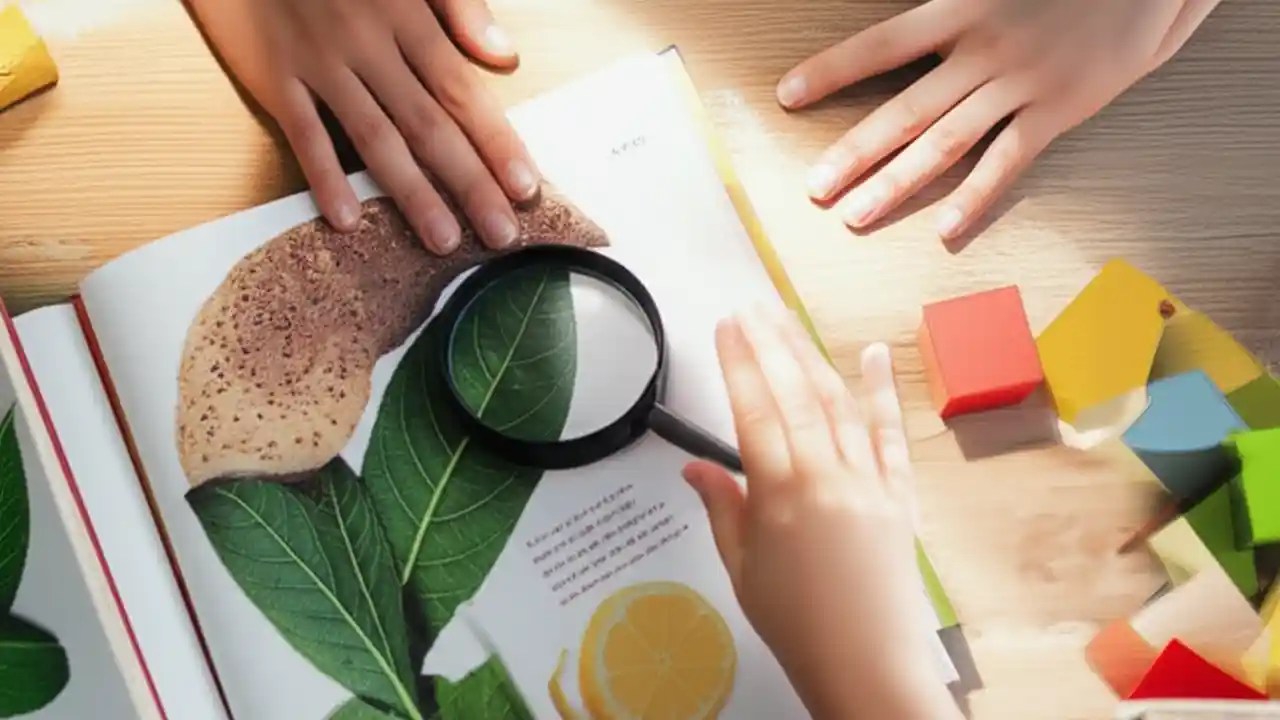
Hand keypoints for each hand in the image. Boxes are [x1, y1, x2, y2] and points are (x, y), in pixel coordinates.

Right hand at [189, 0, 539, 253]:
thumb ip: (459, 5)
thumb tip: (504, 54)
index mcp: (406, 15)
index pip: (462, 91)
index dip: (497, 141)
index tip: (526, 187)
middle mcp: (368, 43)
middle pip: (428, 124)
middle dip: (470, 182)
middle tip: (501, 234)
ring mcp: (319, 61)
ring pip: (374, 136)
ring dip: (412, 192)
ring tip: (443, 239)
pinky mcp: (273, 73)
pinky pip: (302, 131)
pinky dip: (323, 175)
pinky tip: (346, 219)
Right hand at [683, 307, 957, 719]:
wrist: (867, 664)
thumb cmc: (795, 624)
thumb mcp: (741, 569)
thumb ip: (722, 509)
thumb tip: (695, 465)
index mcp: (780, 496)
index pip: (753, 412)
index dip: (738, 365)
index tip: (725, 327)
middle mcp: (827, 476)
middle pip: (796, 395)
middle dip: (771, 345)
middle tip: (751, 307)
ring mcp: (869, 481)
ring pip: (839, 404)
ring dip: (812, 355)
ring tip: (789, 319)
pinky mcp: (899, 494)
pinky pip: (890, 434)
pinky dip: (882, 391)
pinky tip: (872, 353)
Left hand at [777, 0, 1220, 240]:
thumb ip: (950, 6)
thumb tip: (903, 27)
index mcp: (964, 8)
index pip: (882, 43)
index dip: (832, 69)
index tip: (786, 94)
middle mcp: (986, 49)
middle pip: (905, 109)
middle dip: (854, 152)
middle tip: (813, 189)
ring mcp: (1022, 83)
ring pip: (946, 142)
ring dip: (896, 183)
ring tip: (855, 217)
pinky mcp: (1060, 109)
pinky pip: (1009, 160)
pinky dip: (976, 197)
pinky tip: (943, 231)